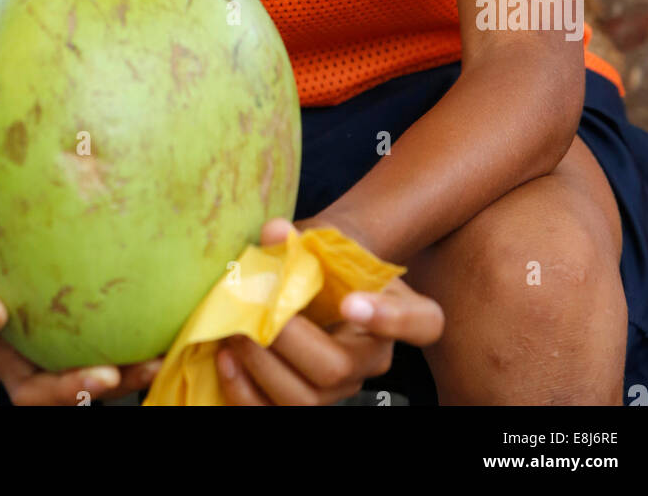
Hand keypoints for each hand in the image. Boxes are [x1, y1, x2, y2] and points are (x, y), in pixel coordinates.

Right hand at [0, 191, 163, 404]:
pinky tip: (176, 330)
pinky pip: (118, 358)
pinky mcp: (95, 338)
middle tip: (103, 376)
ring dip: (120, 381)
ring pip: (81, 386)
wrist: (20, 212)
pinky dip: (144, 353)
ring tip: (153, 364)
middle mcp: (17, 342)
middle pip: (33, 390)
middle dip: (67, 390)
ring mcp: (56, 347)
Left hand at [215, 218, 443, 405]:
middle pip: (340, 368)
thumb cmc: (324, 258)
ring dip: (262, 367)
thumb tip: (274, 232)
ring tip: (235, 332)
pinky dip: (245, 391)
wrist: (313, 280)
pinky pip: (275, 415)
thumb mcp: (321, 240)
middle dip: (289, 342)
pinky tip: (226, 358)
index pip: (421, 323)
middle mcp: (373, 359)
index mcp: (400, 311)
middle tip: (255, 312)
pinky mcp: (306, 401)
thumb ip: (301, 237)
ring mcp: (341, 388)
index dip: (391, 319)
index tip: (351, 302)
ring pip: (306, 400)